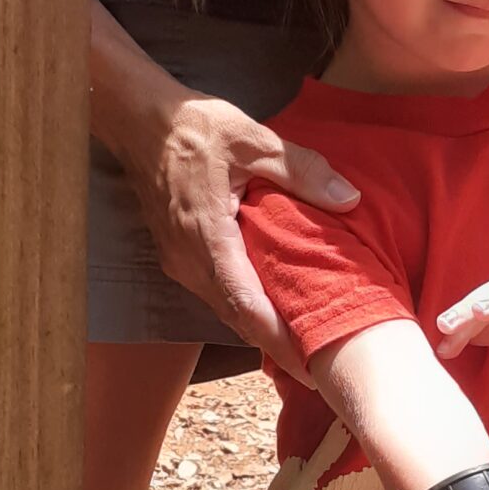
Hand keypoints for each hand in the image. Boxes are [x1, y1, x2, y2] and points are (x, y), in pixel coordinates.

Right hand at [113, 88, 357, 381]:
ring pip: (226, 309)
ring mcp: (179, 263)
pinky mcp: (177, 257)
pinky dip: (246, 306)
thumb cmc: (194, 127)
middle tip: (321, 369)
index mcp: (208, 239)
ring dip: (262, 329)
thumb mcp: (253, 139)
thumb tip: (349, 198)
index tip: (311, 367)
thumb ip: (301, 171)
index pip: (247, 307)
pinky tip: (275, 308)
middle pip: (238, 319)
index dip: (279, 342)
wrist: (138, 120)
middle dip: (278, 347)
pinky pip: (215, 293)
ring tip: (305, 346)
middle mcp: (189, 262)